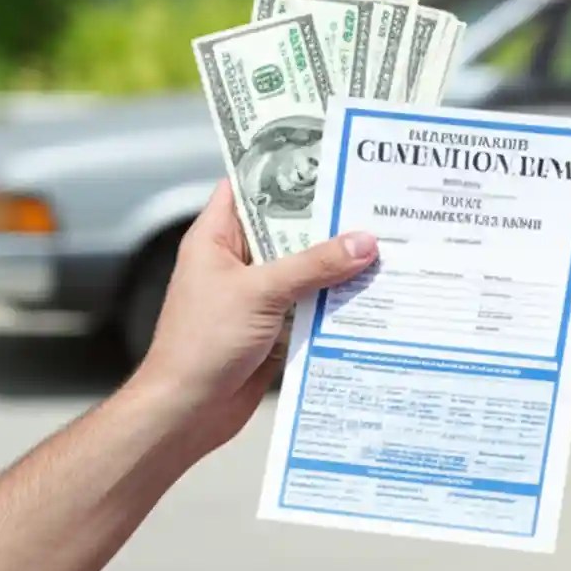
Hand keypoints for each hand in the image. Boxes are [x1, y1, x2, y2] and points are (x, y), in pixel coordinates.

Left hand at [129, 180, 376, 452]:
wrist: (187, 410)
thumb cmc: (202, 344)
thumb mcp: (261, 293)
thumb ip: (314, 266)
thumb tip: (364, 242)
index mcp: (216, 240)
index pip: (248, 188)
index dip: (282, 169)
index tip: (326, 159)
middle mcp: (236, 262)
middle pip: (287, 230)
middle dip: (327, 222)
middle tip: (372, 204)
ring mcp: (256, 296)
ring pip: (304, 269)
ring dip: (337, 265)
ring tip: (383, 245)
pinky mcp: (273, 327)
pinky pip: (311, 305)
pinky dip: (336, 301)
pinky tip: (371, 294)